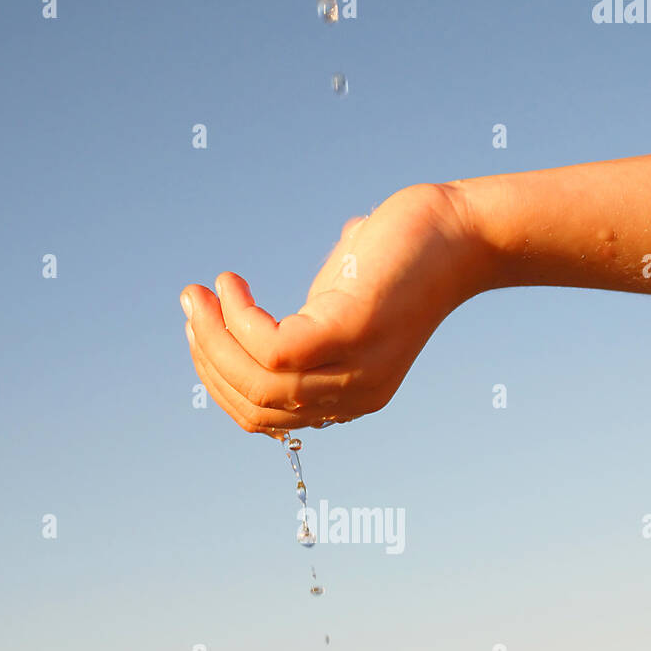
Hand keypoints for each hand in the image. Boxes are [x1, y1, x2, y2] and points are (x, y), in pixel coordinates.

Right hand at [181, 181, 475, 433]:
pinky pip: (275, 348)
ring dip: (214, 337)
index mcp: (349, 398)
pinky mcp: (353, 331)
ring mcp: (356, 368)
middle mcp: (354, 395)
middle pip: (255, 405)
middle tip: (191, 306)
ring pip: (259, 381)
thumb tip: (236, 313)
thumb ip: (295, 325)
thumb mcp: (335, 305)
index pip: (265, 417)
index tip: (198, 331)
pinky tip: (232, 284)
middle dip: (208, 359)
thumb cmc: (396, 262)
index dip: (219, 380)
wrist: (459, 234)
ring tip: (199, 294)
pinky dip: (240, 318)